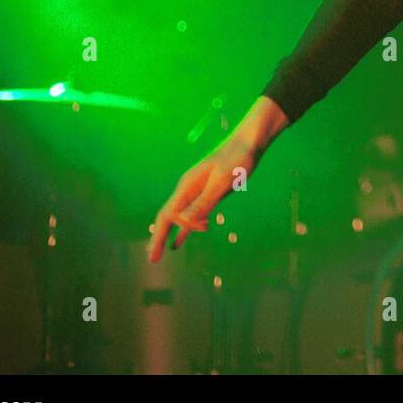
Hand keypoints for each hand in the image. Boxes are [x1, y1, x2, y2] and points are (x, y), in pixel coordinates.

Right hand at [147, 138, 258, 261]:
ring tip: (161, 253)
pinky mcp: (208, 194)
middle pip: (169, 217)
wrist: (249, 143)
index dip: (159, 236)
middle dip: (159, 238)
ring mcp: (198, 192)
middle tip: (152, 260)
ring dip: (170, 234)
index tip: (155, 255)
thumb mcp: (222, 181)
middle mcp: (188, 190)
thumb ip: (204, 201)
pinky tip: (179, 241)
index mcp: (188, 186)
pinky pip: (193, 215)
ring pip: (179, 217)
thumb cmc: (237, 159)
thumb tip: (182, 221)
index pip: (168, 215)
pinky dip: (185, 229)